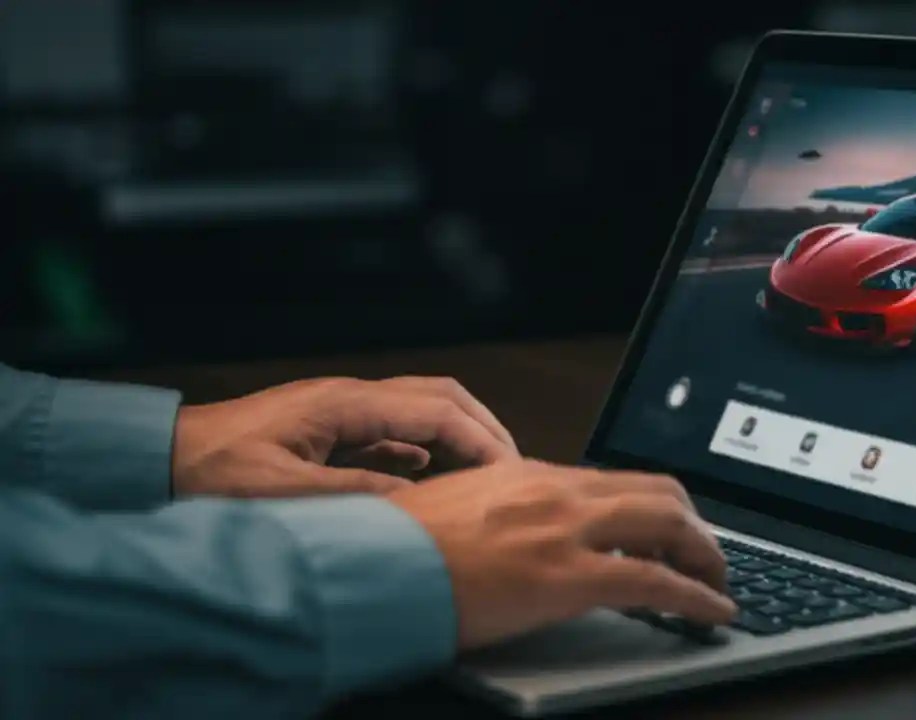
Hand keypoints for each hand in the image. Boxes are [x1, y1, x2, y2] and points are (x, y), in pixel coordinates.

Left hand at [173, 376, 518, 497]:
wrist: (161, 458)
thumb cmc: (209, 473)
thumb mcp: (284, 492)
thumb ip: (355, 493)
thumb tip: (421, 500)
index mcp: (344, 404)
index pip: (436, 411)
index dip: (480, 440)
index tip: (509, 472)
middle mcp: (350, 397)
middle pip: (440, 396)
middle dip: (484, 427)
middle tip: (513, 468)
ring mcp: (343, 411)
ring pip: (422, 409)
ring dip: (460, 435)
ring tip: (486, 473)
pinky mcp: (333, 429)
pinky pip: (396, 431)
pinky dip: (428, 448)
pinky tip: (432, 477)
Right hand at [387, 459, 735, 649]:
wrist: (372, 567)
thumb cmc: (402, 546)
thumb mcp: (461, 509)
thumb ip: (506, 511)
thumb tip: (529, 531)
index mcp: (532, 475)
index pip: (618, 481)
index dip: (659, 508)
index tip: (672, 531)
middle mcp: (558, 493)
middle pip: (659, 494)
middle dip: (694, 527)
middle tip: (706, 557)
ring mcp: (566, 531)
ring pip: (669, 525)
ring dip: (704, 556)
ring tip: (716, 584)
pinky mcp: (568, 577)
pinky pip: (657, 583)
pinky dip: (696, 596)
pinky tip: (712, 613)